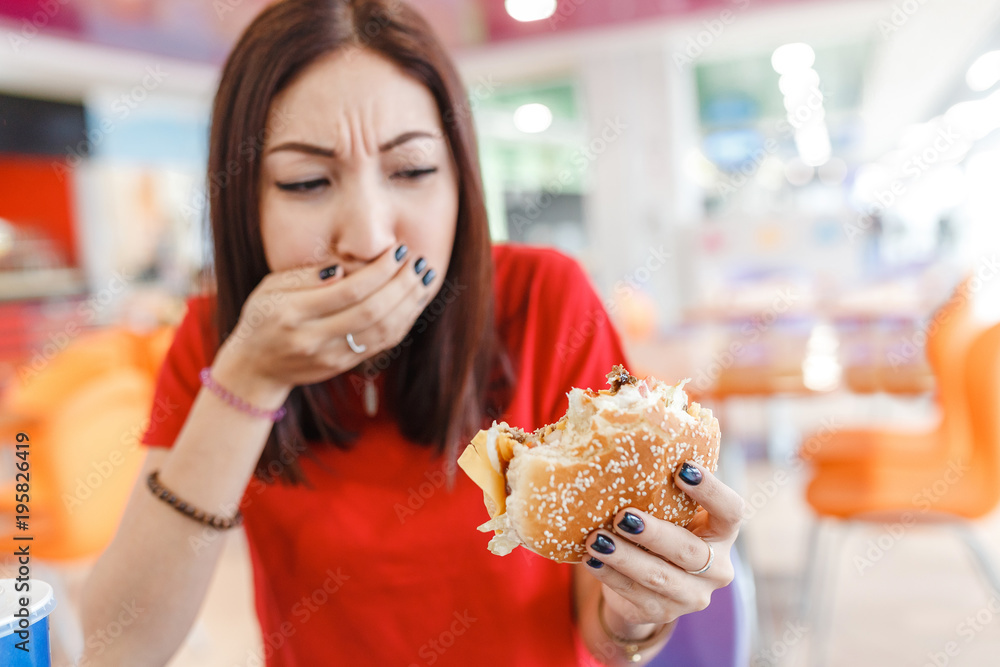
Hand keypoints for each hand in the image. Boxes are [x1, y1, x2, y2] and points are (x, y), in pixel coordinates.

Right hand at [215, 244, 436, 394]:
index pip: (348, 292)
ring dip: (409, 304)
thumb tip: (345, 267)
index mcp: (292, 313)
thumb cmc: (262, 318)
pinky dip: (403, 322)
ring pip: (382, 332)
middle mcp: (312, 338)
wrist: (255, 368)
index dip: (380, 271)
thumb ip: (307, 276)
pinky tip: (414, 302)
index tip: (398, 251)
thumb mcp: (270, 288)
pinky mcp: (342, 367)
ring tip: (425, 279)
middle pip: (371, 312)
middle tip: (419, 263)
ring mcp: (330, 357)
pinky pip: (381, 345)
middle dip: (402, 285)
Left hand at [581, 460, 744, 630]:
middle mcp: (717, 568)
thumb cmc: (662, 528)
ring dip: (625, 558)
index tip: (682, 468)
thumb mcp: (671, 509)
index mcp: (723, 533)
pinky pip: (635, 595)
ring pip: (659, 578)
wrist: (648, 585)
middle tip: (623, 516)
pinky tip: (591, 559)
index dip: (711, 491)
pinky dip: (610, 576)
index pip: (731, 511)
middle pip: (690, 552)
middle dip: (655, 534)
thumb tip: (631, 429)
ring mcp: (692, 595)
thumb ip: (663, 483)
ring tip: (596, 539)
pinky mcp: (663, 613)